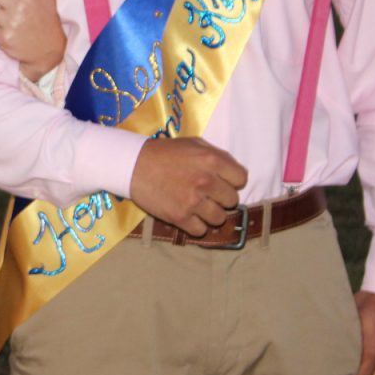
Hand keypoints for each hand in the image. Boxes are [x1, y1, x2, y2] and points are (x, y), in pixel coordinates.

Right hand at [127, 136, 246, 234]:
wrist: (133, 165)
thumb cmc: (165, 152)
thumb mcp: (194, 144)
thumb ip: (217, 156)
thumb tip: (235, 173)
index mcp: (212, 160)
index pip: (241, 179)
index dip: (232, 180)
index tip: (221, 181)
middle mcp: (206, 181)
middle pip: (232, 200)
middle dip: (221, 197)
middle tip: (206, 193)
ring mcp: (193, 201)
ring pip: (219, 219)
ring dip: (210, 214)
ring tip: (197, 206)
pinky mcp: (179, 217)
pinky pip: (201, 230)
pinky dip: (195, 225)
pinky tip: (187, 215)